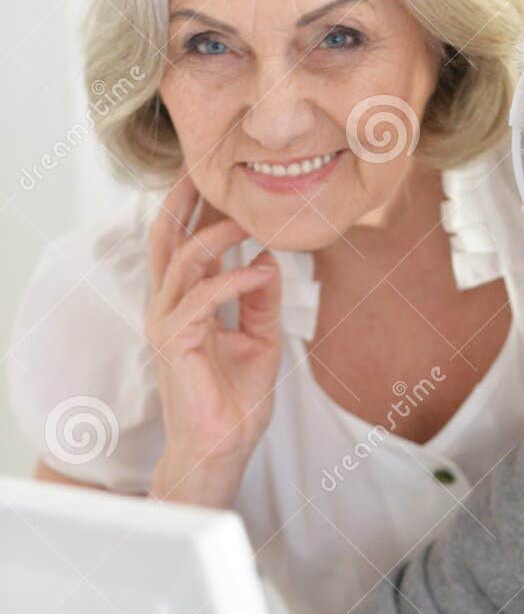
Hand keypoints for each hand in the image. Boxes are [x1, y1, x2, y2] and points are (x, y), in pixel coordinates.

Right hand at [146, 172, 283, 506]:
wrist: (223, 447)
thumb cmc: (236, 401)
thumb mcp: (261, 340)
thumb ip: (261, 300)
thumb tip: (266, 258)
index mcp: (186, 303)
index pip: (185, 242)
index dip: (198, 208)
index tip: (220, 177)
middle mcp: (170, 307)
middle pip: (168, 238)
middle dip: (185, 200)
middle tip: (207, 166)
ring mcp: (166, 324)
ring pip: (181, 262)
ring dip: (216, 236)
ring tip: (250, 219)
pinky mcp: (172, 344)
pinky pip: (199, 301)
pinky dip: (230, 282)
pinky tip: (258, 272)